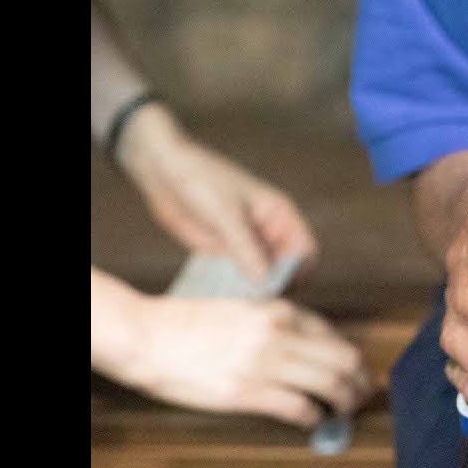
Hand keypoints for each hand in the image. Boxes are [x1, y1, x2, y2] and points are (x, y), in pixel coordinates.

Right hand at [114, 295, 371, 426]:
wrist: (147, 337)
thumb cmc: (188, 324)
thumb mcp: (242, 310)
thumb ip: (275, 324)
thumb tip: (305, 349)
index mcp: (279, 311)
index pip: (333, 335)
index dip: (350, 357)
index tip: (356, 371)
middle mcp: (279, 334)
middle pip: (344, 359)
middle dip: (360, 381)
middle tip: (362, 395)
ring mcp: (265, 363)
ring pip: (330, 384)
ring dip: (345, 402)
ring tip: (344, 411)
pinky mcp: (248, 392)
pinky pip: (298, 408)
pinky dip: (313, 417)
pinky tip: (311, 421)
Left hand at [118, 104, 317, 279]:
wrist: (163, 168)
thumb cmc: (201, 180)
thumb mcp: (226, 215)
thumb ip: (246, 250)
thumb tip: (265, 283)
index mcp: (280, 215)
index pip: (304, 251)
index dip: (297, 271)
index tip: (275, 287)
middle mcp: (267, 231)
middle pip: (284, 268)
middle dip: (272, 284)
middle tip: (251, 299)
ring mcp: (245, 242)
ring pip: (258, 275)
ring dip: (249, 288)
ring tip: (232, 299)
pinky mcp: (222, 251)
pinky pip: (233, 275)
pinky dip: (229, 286)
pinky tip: (217, 294)